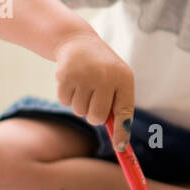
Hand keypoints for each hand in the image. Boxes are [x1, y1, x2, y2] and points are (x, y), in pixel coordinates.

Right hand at [52, 31, 133, 147]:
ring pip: (79, 111)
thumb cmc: (102, 69)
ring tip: (83, 86)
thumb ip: (118, 106)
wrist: (79, 42)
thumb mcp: (116, 81)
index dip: (123, 132)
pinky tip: (72, 82)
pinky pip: (64, 102)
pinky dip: (67, 97)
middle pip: (97, 117)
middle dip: (93, 116)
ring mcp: (85, 75)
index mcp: (124, 78)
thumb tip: (119, 141)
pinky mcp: (66, 75)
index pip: (124, 112)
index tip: (120, 148)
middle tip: (93, 102)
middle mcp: (106, 76)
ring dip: (79, 104)